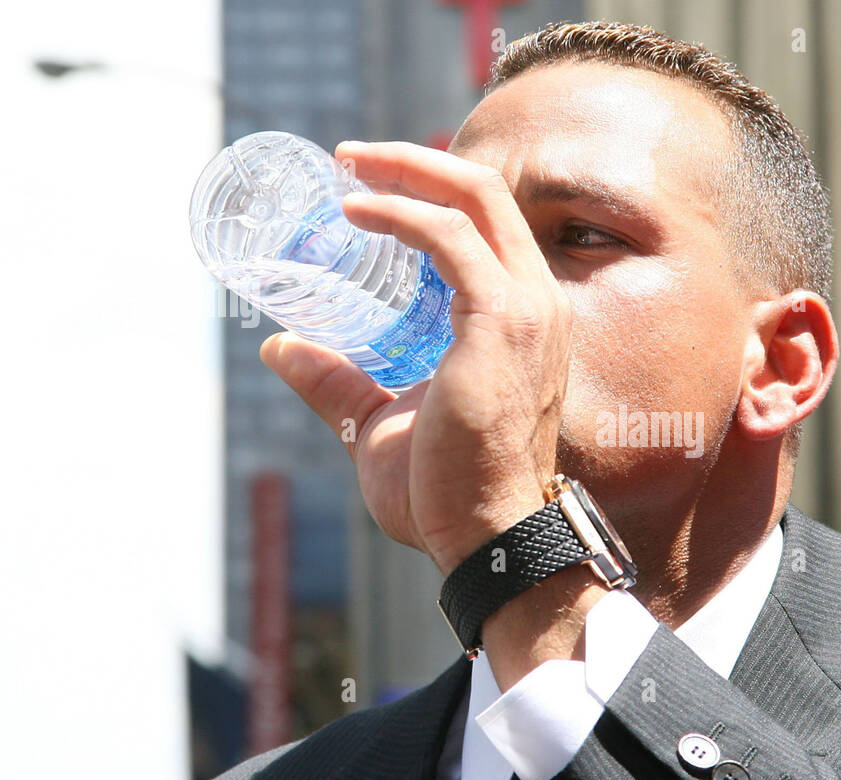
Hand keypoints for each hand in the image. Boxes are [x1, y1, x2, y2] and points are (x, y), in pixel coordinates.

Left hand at [259, 141, 573, 576]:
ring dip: (407, 172)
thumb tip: (281, 348)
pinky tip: (357, 212)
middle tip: (351, 160)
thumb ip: (341, 383)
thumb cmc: (447, 492)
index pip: (488, 228)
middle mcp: (537, 304)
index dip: (432, 193)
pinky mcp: (501, 323)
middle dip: (416, 164)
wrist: (486, 536)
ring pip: (475, 200)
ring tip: (348, 169)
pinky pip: (450, 239)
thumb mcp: (382, 423)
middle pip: (486, 195)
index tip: (369, 188)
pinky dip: (401, 213)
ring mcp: (527, 310)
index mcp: (522, 321)